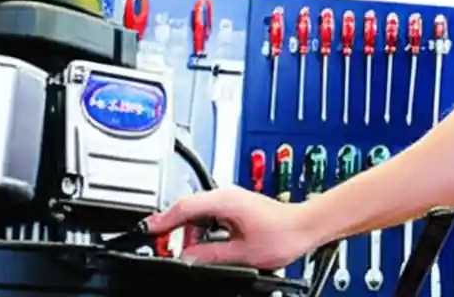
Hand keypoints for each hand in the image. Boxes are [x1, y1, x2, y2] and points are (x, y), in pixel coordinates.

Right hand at [145, 186, 315, 267]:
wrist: (307, 226)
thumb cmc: (284, 233)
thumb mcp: (243, 253)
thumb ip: (210, 255)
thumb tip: (187, 258)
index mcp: (225, 201)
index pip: (183, 207)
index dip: (162, 220)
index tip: (146, 231)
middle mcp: (227, 195)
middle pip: (187, 208)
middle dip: (174, 230)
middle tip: (164, 248)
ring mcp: (232, 199)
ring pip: (198, 213)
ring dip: (190, 232)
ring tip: (189, 252)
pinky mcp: (236, 206)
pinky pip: (209, 215)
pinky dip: (202, 229)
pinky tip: (204, 245)